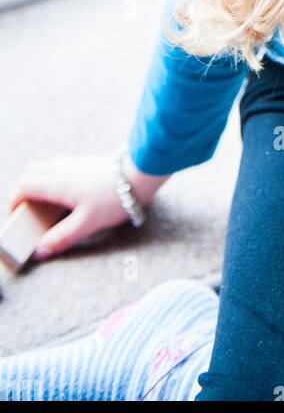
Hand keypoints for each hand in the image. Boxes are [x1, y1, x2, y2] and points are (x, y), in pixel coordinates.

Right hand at [5, 152, 170, 259]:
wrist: (142, 172)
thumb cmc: (115, 197)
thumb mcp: (88, 223)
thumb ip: (63, 237)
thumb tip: (40, 250)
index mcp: (57, 183)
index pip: (24, 185)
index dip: (13, 200)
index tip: (14, 216)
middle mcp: (63, 168)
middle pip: (31, 171)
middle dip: (23, 188)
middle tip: (27, 209)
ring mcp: (76, 162)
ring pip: (47, 166)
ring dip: (39, 181)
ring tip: (46, 204)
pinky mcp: (88, 162)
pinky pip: (62, 166)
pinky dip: (54, 177)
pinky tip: (68, 194)